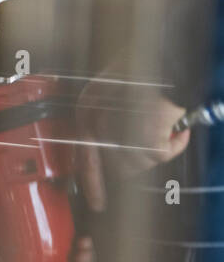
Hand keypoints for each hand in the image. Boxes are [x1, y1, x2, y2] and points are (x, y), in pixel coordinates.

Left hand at [73, 81, 189, 212]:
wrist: (159, 58)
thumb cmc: (137, 72)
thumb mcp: (106, 96)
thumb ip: (104, 126)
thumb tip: (115, 158)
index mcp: (85, 115)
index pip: (84, 161)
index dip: (92, 185)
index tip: (96, 202)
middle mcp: (97, 125)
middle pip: (116, 168)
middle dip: (136, 163)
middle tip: (151, 146)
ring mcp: (120, 131)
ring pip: (141, 163)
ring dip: (157, 149)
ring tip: (163, 126)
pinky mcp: (146, 134)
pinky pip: (163, 154)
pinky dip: (175, 143)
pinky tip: (176, 128)